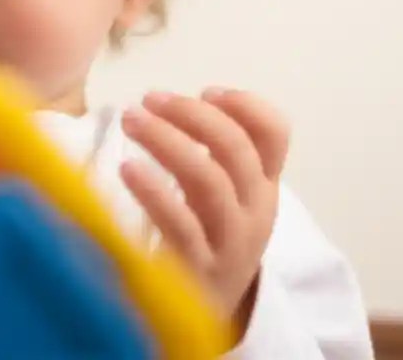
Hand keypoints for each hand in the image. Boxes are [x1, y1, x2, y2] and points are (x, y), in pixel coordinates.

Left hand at [120, 88, 289, 329]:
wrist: (208, 312)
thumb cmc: (206, 237)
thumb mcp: (221, 195)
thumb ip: (211, 154)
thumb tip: (169, 104)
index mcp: (264, 186)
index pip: (276, 134)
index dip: (245, 105)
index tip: (206, 90)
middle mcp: (256, 211)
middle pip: (236, 150)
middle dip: (191, 115)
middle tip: (149, 99)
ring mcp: (231, 242)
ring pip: (209, 179)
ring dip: (166, 141)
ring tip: (131, 121)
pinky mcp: (199, 268)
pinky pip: (180, 224)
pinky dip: (153, 191)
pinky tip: (126, 168)